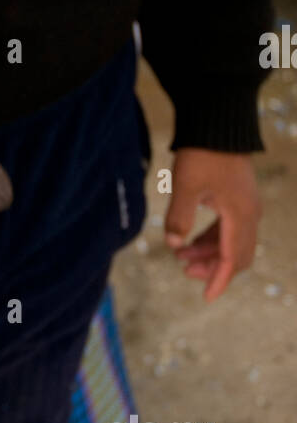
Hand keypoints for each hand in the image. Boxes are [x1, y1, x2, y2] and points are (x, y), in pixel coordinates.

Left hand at [165, 149, 260, 301]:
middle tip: (184, 270)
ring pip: (231, 242)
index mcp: (239, 214)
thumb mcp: (185, 186)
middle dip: (212, 268)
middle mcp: (249, 213)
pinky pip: (228, 228)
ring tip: (178, 254)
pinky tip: (188, 239)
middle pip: (236, 254)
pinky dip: (210, 238)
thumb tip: (172, 243)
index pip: (231, 258)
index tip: (206, 298)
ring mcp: (246, 205)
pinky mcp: (238, 198)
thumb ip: (179, 217)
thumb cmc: (202, 153)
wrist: (218, 123)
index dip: (218, 280)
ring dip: (208, 252)